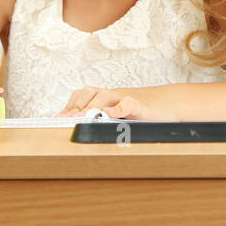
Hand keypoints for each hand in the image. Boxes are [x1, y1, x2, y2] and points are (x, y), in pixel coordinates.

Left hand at [57, 86, 176, 121]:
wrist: (169, 104)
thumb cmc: (141, 113)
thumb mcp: (119, 117)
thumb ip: (101, 121)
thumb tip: (80, 132)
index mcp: (105, 98)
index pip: (81, 97)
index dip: (69, 107)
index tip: (56, 120)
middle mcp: (113, 95)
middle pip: (88, 93)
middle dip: (75, 107)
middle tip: (64, 121)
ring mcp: (126, 98)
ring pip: (105, 95)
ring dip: (91, 106)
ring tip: (82, 118)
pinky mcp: (140, 105)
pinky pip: (128, 103)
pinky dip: (118, 108)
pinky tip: (110, 114)